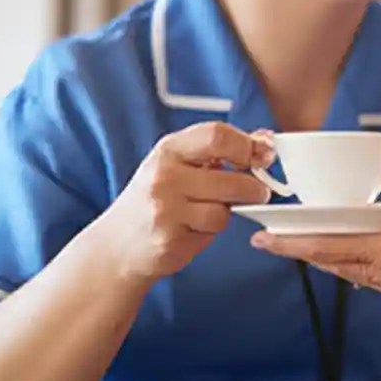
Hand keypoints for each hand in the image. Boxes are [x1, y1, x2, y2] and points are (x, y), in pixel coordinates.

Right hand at [96, 123, 274, 283]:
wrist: (115, 246)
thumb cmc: (155, 200)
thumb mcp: (179, 165)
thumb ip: (220, 150)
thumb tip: (265, 139)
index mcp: (168, 150)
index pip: (217, 135)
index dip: (247, 145)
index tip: (262, 156)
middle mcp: (163, 176)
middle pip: (231, 178)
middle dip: (253, 187)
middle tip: (257, 191)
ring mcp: (164, 210)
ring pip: (223, 211)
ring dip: (226, 214)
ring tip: (207, 212)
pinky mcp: (169, 240)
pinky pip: (210, 234)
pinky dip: (209, 233)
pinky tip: (192, 230)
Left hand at [251, 212, 380, 336]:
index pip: (328, 245)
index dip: (294, 241)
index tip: (265, 236)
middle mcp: (380, 272)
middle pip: (326, 257)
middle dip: (295, 246)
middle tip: (265, 236)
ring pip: (341, 264)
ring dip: (315, 252)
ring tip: (292, 239)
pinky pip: (359, 268)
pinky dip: (339, 256)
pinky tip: (337, 249)